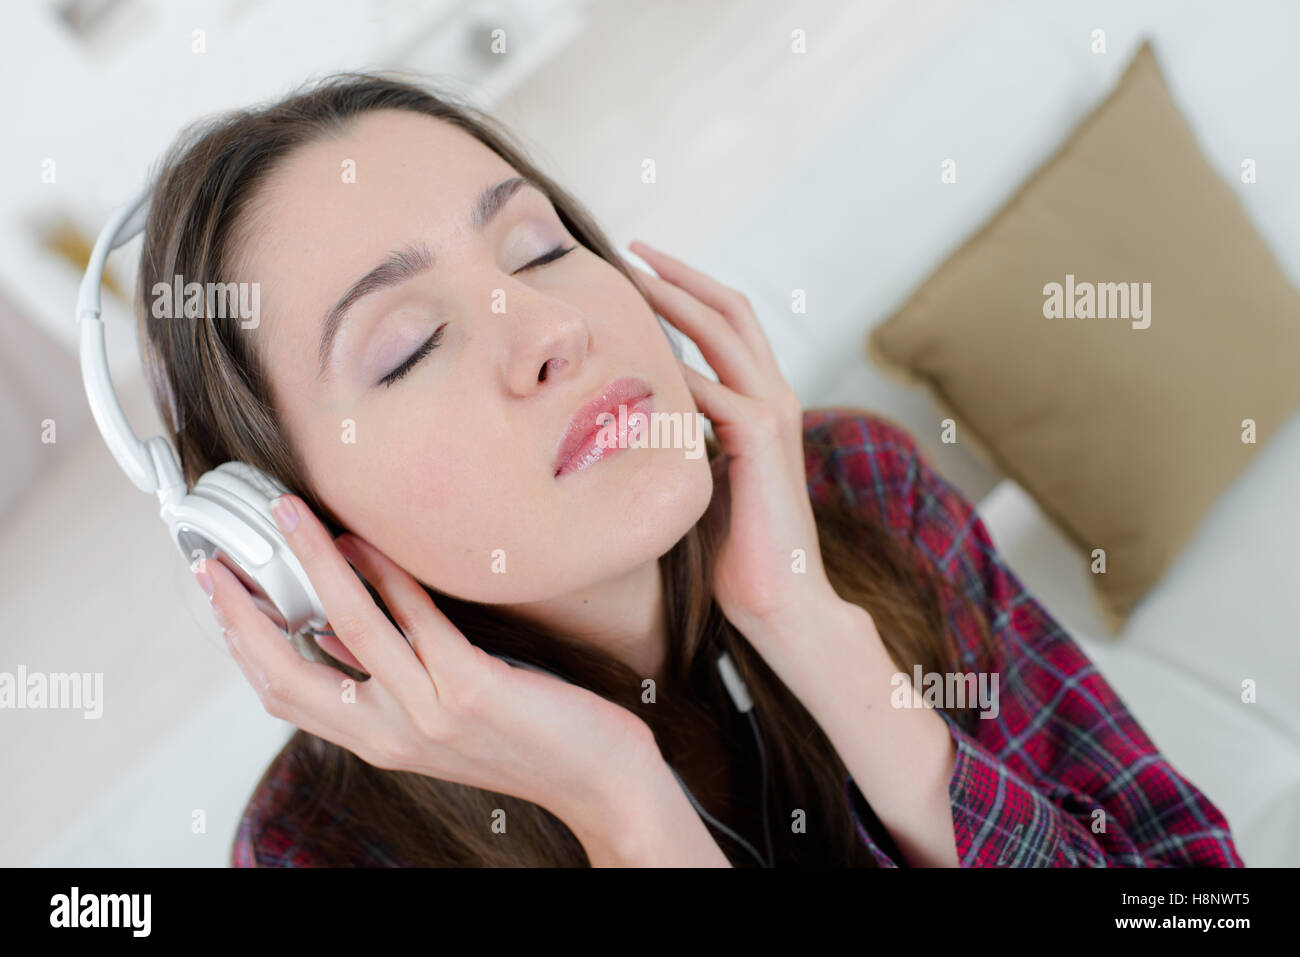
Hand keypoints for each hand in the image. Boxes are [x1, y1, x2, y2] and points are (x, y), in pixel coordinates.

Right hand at [190, 493, 658, 843]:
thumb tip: (330, 627)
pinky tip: (370, 539)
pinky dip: (388, 572)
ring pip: (347, 626)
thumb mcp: (437, 719)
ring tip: (290, 515)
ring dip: (311, 562)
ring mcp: (428, 712)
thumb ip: (383, 680)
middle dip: (245, 606)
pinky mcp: (472, 688)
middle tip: (220, 551)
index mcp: (375, 740)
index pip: (280, 693)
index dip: (239, 640)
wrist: (598, 781)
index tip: (216, 589)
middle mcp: (390, 734)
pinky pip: (417, 617)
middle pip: (287, 669)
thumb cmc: (526, 739)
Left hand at [627, 240, 843, 648]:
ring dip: (674, 299)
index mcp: (763, 403)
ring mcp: (774, 415)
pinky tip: (635, 357)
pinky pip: (713, 388)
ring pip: (725, 331)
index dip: (686, 291)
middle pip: (731, 308)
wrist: (782, 603)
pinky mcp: (762, 441)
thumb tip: (635, 418)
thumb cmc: (739, 551)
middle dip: (679, 274)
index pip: (728, 325)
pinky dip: (675, 368)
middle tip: (630, 249)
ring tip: (628, 278)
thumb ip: (684, 438)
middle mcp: (775, 397)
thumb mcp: (704, 478)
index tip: (637, 271)